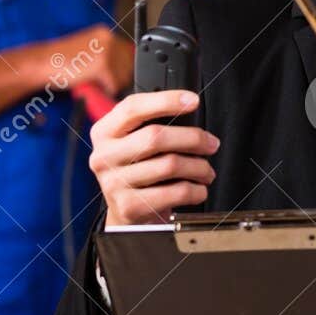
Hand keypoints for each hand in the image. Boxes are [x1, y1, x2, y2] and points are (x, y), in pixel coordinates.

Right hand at [33, 25, 133, 95]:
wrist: (39, 63)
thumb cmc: (59, 61)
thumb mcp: (87, 52)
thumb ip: (107, 55)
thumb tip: (127, 69)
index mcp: (105, 33)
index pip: (130, 53)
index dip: (122, 68)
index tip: (112, 75)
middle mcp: (109, 38)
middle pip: (130, 65)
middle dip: (119, 77)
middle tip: (99, 80)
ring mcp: (106, 51)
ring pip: (124, 77)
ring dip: (111, 84)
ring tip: (92, 81)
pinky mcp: (102, 65)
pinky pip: (113, 86)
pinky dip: (103, 90)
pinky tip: (89, 84)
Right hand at [89, 90, 217, 224]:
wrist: (128, 214)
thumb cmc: (139, 170)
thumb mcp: (135, 143)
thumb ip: (153, 123)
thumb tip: (190, 111)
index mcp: (104, 132)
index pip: (132, 108)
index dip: (166, 100)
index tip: (193, 100)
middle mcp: (103, 156)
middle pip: (155, 137)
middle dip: (193, 138)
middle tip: (211, 144)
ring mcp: (114, 183)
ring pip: (170, 165)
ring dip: (199, 167)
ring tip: (206, 170)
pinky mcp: (130, 206)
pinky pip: (175, 192)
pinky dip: (196, 190)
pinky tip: (198, 189)